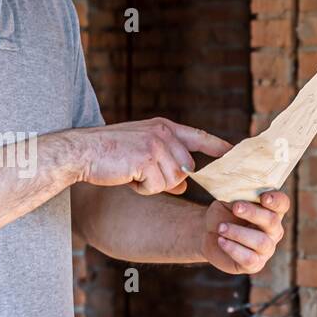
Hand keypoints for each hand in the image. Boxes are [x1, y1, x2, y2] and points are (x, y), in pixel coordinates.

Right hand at [76, 119, 230, 195]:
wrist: (82, 151)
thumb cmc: (109, 154)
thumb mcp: (141, 153)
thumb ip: (164, 164)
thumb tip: (183, 186)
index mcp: (164, 127)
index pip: (199, 136)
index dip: (217, 146)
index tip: (233, 152)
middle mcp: (164, 133)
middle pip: (186, 169)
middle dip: (167, 179)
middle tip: (141, 173)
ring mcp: (156, 145)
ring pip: (173, 181)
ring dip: (153, 185)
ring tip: (132, 173)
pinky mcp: (147, 160)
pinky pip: (157, 187)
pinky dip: (142, 189)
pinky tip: (127, 177)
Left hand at [203, 190, 288, 273]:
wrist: (206, 233)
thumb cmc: (222, 214)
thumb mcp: (228, 200)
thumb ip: (238, 194)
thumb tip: (239, 186)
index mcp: (271, 211)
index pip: (282, 204)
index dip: (276, 200)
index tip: (263, 197)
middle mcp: (273, 230)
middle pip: (271, 221)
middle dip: (252, 213)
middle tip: (235, 208)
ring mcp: (266, 249)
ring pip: (261, 242)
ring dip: (238, 233)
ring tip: (221, 228)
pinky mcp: (254, 264)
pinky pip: (249, 258)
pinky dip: (233, 248)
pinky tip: (221, 241)